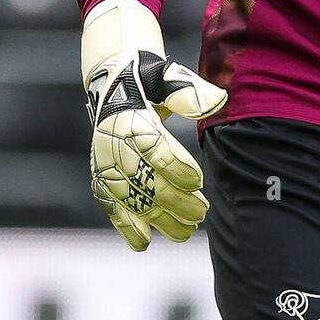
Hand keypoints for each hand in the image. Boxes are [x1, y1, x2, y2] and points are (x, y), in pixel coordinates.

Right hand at [81, 0, 227, 250]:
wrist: (113, 80)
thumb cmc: (148, 77)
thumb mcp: (168, 75)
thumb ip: (189, 91)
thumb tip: (219, 101)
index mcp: (130, 117)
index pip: (155, 148)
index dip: (176, 168)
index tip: (198, 182)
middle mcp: (112, 144)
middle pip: (144, 179)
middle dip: (174, 200)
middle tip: (202, 213)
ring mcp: (104, 163)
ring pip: (130, 197)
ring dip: (156, 218)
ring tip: (185, 233)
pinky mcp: (101, 176)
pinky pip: (111, 204)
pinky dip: (124, 225)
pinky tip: (143, 244)